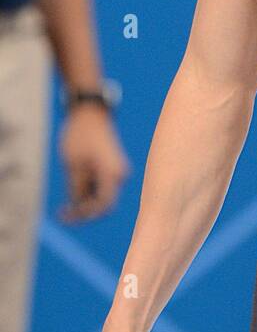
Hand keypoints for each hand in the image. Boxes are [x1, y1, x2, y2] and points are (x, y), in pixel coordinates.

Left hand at [57, 105, 130, 221]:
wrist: (89, 113)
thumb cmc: (80, 136)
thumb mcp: (73, 166)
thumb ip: (76, 189)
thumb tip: (77, 207)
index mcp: (112, 174)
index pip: (103, 204)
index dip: (86, 215)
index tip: (67, 218)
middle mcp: (119, 175)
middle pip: (104, 202)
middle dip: (84, 210)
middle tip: (62, 213)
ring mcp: (116, 171)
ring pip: (101, 195)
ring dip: (83, 200)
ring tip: (64, 196)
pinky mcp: (110, 168)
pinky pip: (100, 186)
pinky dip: (87, 191)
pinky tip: (71, 186)